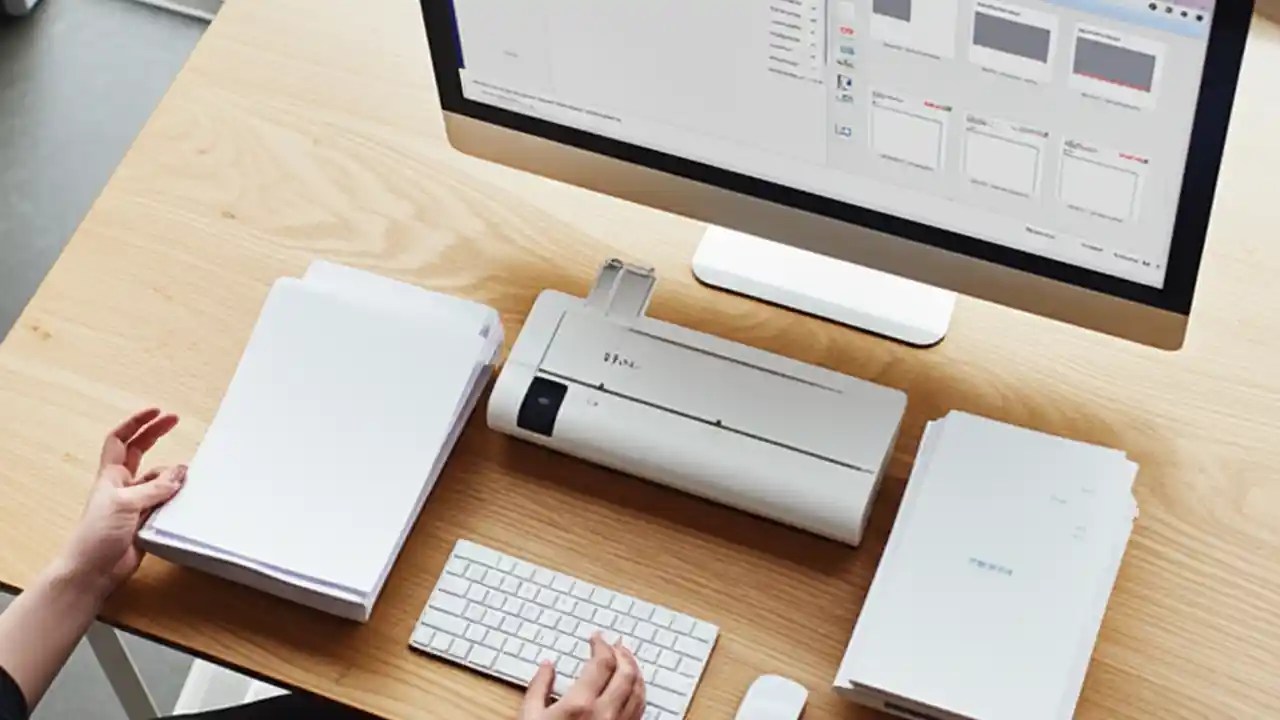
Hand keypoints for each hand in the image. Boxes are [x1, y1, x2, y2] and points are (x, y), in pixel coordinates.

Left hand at [57, 408, 186, 600]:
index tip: (157, 412)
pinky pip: (166, 503)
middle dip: (156, 434)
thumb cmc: (96, 534)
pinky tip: (187, 500)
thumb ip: (155, 487)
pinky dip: (177, 499)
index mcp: (111, 475)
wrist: (92, 571)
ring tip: (187, 477)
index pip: (121, 439)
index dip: (136, 423)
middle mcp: (123, 486)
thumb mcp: (125, 503)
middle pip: (140, 452)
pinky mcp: (146, 522)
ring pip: (159, 480)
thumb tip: (180, 473)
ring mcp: (135, 504)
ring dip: (172, 475)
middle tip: (175, 421)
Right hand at [520, 634, 644, 719]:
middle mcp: (606, 714)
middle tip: (615, 644)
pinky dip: (639, 692)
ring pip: (639, 691)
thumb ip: (538, 688)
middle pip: (627, 673)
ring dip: (635, 671)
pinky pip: (640, 710)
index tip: (596, 638)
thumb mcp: (529, 719)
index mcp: (581, 704)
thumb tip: (548, 666)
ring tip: (627, 660)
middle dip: (623, 653)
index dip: (601, 644)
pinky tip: (632, 689)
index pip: (602, 662)